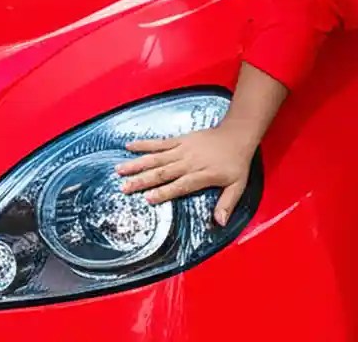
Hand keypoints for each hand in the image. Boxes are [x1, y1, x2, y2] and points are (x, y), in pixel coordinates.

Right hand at [115, 124, 256, 225]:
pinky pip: (160, 142)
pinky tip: (128, 147)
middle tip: (124, 188)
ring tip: (119, 170)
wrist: (237, 134)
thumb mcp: (237, 186)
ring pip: (157, 158)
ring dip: (137, 164)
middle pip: (163, 173)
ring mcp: (183, 149)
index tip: (147, 199)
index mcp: (202, 175)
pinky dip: (144, 144)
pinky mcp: (180, 140)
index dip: (164, 192)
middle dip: (143, 180)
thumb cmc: (236, 163)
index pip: (180, 185)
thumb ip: (227, 204)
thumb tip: (220, 223)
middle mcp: (190, 162)